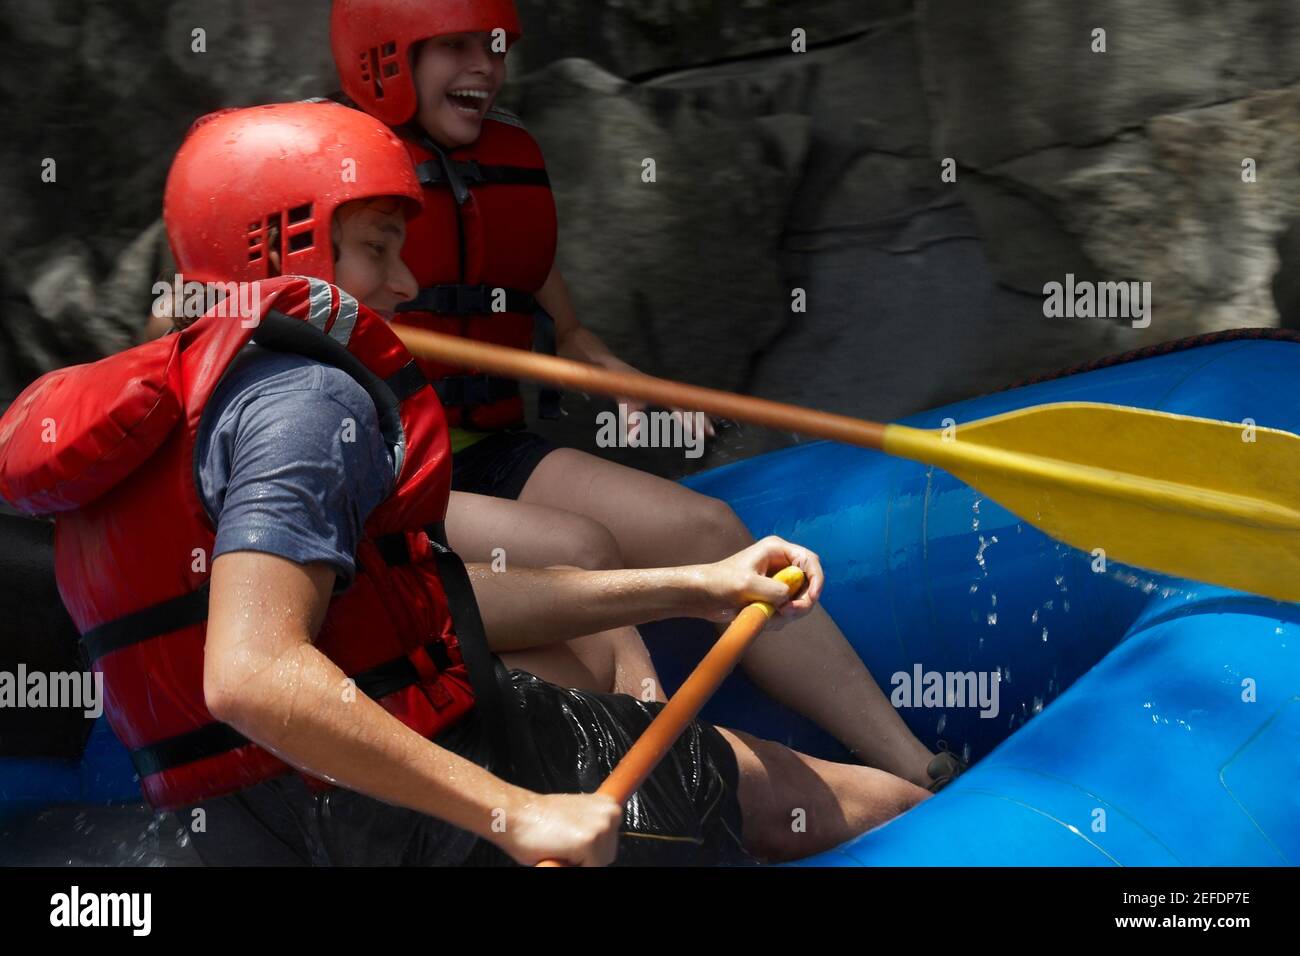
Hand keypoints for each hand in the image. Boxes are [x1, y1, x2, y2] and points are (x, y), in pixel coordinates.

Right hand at [497, 792, 622, 866]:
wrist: (516, 815)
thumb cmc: (539, 820)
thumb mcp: (577, 818)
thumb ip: (593, 828)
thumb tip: (601, 848)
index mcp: (608, 806)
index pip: (610, 843)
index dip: (591, 850)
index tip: (576, 845)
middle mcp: (609, 814)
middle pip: (608, 855)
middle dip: (587, 857)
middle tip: (565, 846)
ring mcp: (601, 828)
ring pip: (599, 863)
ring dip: (580, 862)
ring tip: (561, 846)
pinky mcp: (589, 842)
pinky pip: (589, 868)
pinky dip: (571, 866)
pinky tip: (559, 851)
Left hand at [596, 355, 716, 444]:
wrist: (614, 368)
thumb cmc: (620, 384)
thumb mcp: (624, 402)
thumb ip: (630, 420)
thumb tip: (632, 441)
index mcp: (663, 391)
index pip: (683, 408)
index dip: (693, 421)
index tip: (702, 433)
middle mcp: (668, 390)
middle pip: (690, 405)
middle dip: (702, 419)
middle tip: (711, 435)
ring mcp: (666, 391)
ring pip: (687, 404)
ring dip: (697, 416)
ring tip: (708, 430)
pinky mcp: (661, 393)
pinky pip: (680, 404)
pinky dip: (688, 412)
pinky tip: (692, 421)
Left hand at [693, 536, 822, 625]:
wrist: (702, 595)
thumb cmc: (720, 581)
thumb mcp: (748, 584)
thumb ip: (774, 589)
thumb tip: (790, 599)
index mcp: (777, 550)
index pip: (810, 561)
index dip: (817, 579)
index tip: (812, 598)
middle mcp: (781, 564)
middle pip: (809, 584)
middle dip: (801, 602)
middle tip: (786, 613)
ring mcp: (777, 582)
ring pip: (798, 601)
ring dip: (787, 614)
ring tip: (766, 616)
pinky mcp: (772, 597)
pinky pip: (787, 611)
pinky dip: (778, 619)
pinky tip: (761, 618)